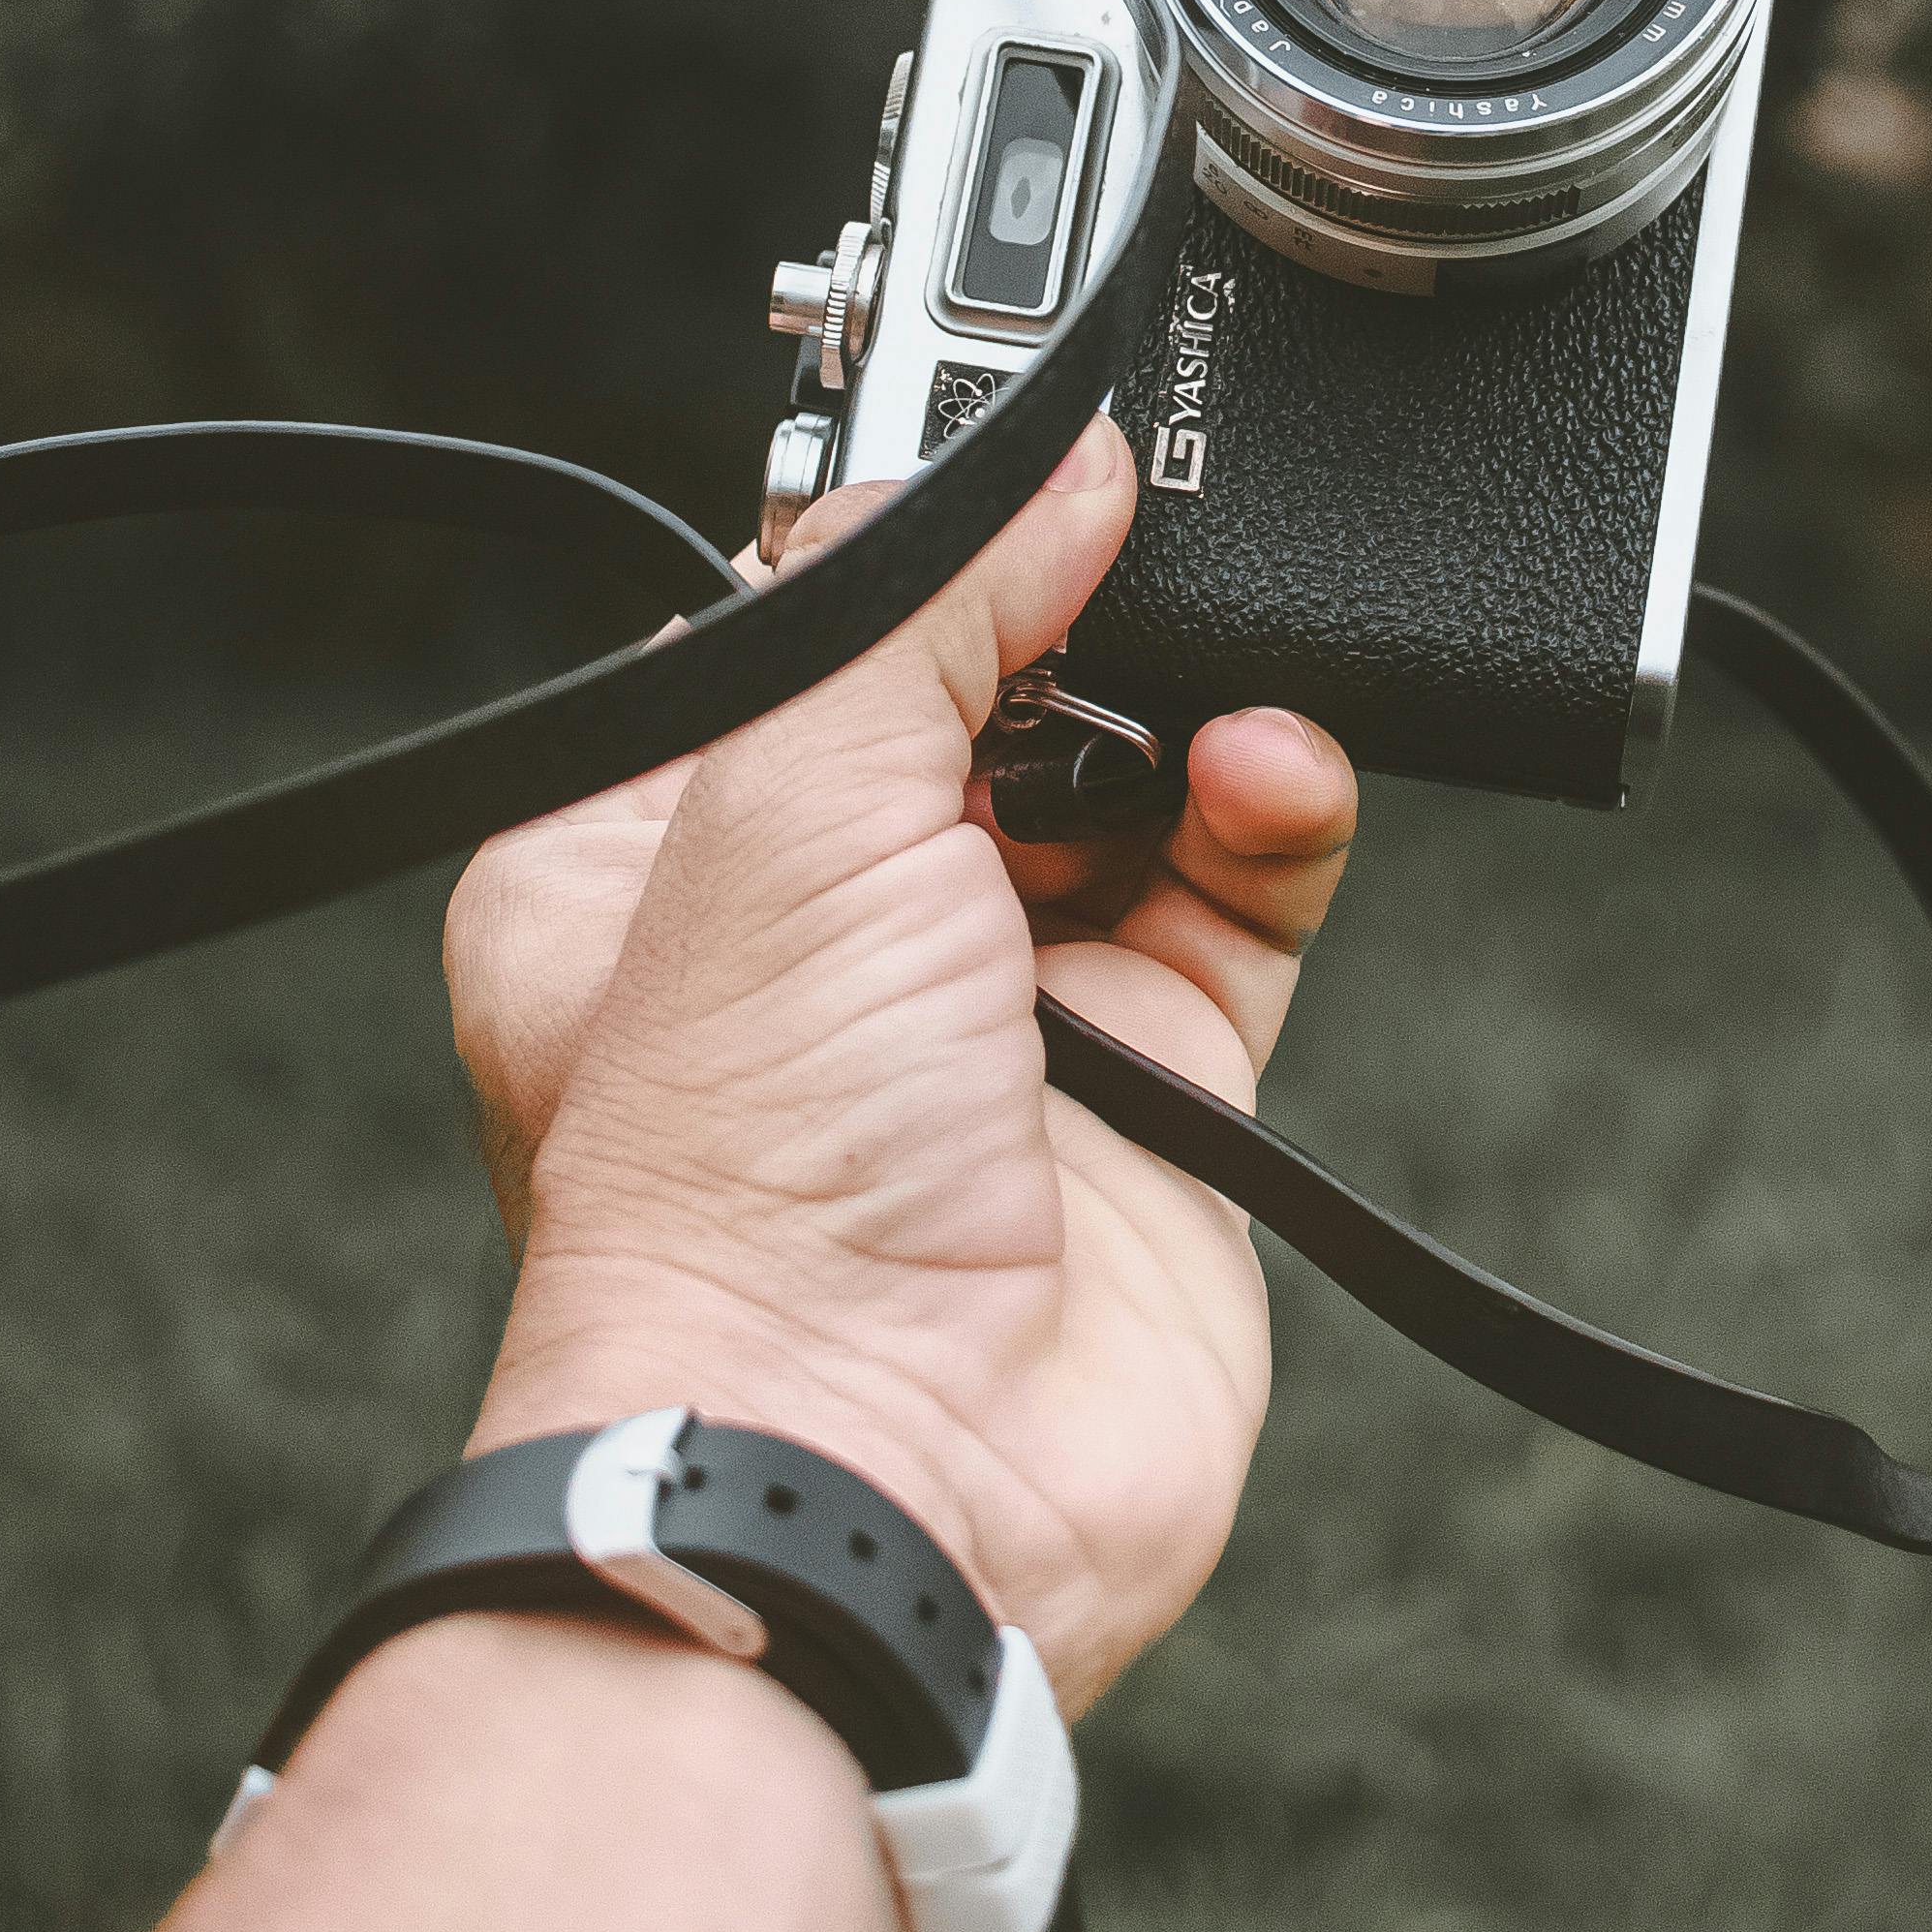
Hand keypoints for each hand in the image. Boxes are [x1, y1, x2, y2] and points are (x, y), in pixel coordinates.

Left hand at [445, 417, 1354, 1716]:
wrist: (885, 1474)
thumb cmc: (749, 1195)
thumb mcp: (785, 802)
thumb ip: (918, 599)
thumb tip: (1044, 470)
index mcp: (652, 863)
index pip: (794, 630)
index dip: (912, 548)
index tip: (1025, 457)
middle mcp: (820, 939)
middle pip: (985, 695)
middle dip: (1080, 624)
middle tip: (1148, 555)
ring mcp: (996, 1018)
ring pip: (1133, 782)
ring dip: (1195, 711)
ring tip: (1221, 695)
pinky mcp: (1157, 1092)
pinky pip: (1243, 893)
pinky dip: (1279, 811)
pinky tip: (1278, 771)